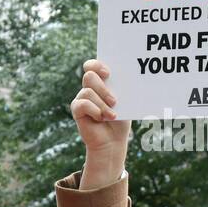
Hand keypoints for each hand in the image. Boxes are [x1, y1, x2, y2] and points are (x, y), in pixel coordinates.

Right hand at [71, 60, 130, 188]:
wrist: (113, 141)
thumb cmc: (121, 120)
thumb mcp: (124, 102)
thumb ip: (122, 89)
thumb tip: (130, 78)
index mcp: (101, 82)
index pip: (91, 65)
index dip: (97, 65)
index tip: (108, 73)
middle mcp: (89, 88)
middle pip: (89, 76)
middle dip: (103, 88)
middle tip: (114, 101)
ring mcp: (81, 98)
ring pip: (87, 91)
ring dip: (102, 104)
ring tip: (112, 115)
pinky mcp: (77, 110)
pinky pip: (82, 104)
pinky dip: (94, 110)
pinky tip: (101, 118)